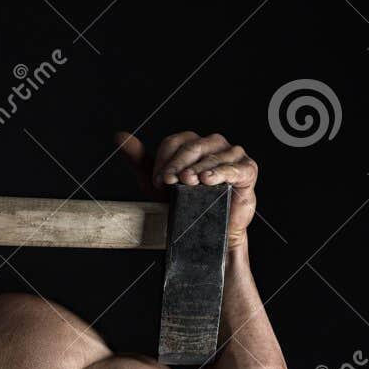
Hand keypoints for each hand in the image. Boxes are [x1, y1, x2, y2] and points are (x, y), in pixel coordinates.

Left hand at [115, 129, 256, 248]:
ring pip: (212, 155)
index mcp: (193, 143)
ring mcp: (232, 154)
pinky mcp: (247, 170)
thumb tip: (120, 136)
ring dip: (197, 169)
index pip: (175, 142)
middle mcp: (213, 143)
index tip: (158, 182)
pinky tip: (208, 180)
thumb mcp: (158, 184)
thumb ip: (140, 160)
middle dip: (177, 165)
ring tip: (188, 183)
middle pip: (192, 145)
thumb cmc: (186, 205)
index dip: (164, 161)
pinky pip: (234, 167)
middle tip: (169, 183)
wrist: (209, 232)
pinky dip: (221, 172)